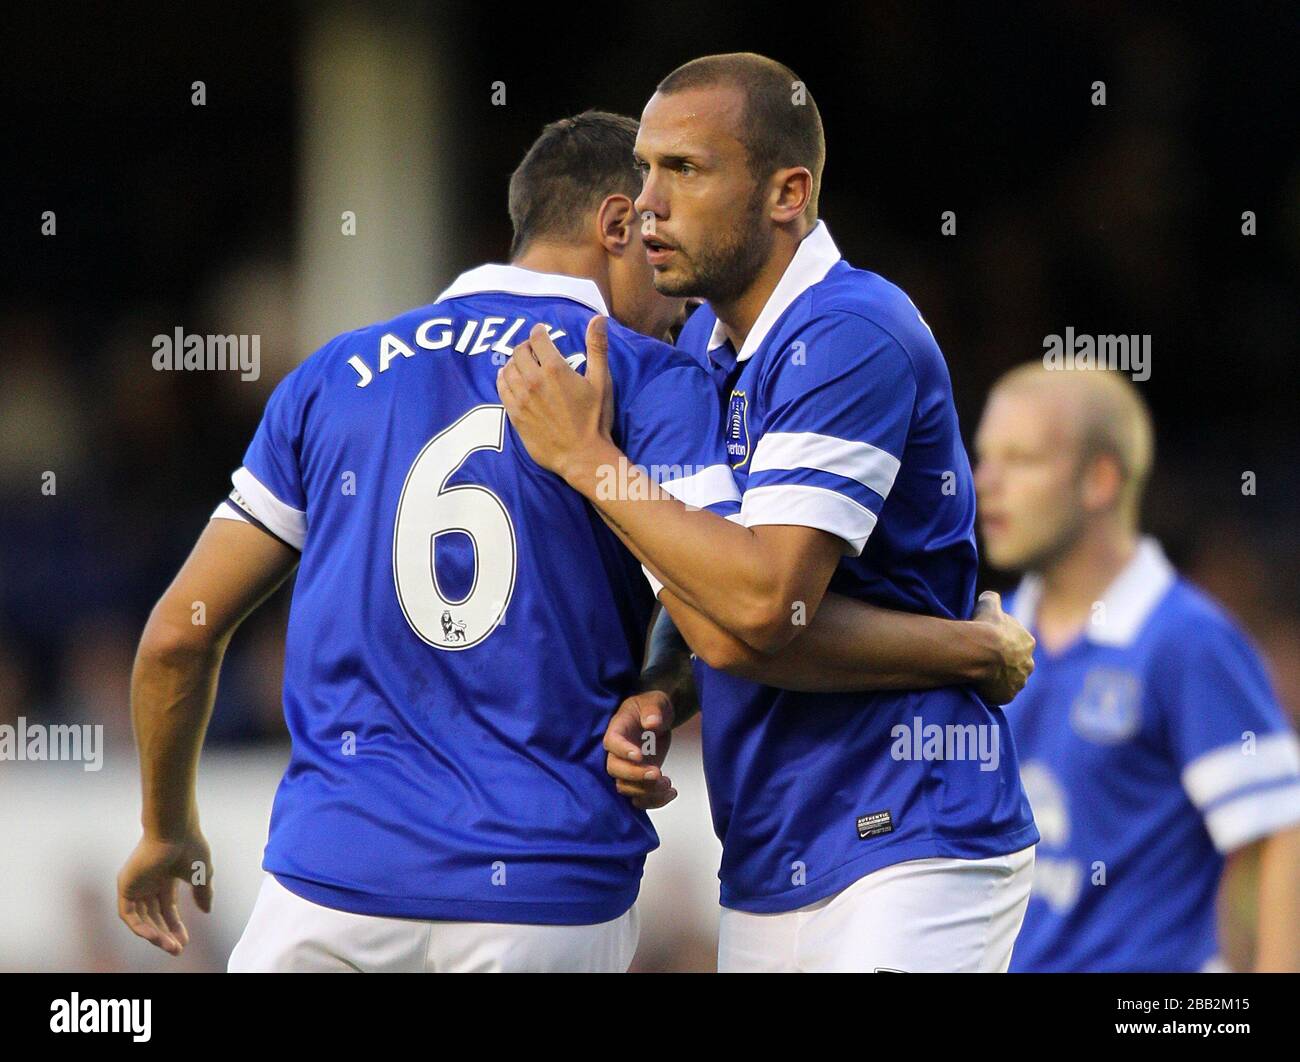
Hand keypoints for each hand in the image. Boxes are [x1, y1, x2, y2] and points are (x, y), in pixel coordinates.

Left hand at [117, 828, 212, 955]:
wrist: (176, 831)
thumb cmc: (191, 847)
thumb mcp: (202, 875)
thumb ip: (203, 893)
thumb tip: (207, 911)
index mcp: (166, 878)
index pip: (167, 909)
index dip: (176, 926)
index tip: (185, 941)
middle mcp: (149, 883)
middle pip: (154, 916)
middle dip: (166, 934)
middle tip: (177, 949)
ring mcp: (136, 885)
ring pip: (142, 919)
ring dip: (155, 935)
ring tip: (171, 947)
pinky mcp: (126, 886)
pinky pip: (129, 915)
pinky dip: (140, 927)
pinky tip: (155, 937)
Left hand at [497, 316, 614, 481]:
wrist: (582, 455)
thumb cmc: (595, 419)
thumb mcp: (601, 381)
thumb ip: (597, 348)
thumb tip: (598, 318)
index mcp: (555, 369)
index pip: (538, 339)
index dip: (539, 332)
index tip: (541, 332)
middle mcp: (534, 381)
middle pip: (519, 352)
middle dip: (525, 346)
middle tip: (532, 348)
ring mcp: (521, 399)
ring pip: (507, 369)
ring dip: (513, 362)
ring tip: (521, 363)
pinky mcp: (515, 415)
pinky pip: (501, 389)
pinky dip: (503, 379)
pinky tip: (509, 379)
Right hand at [603, 690, 676, 809]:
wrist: (657, 719)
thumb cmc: (652, 708)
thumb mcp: (655, 701)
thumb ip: (653, 709)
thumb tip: (652, 722)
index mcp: (618, 729)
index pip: (612, 742)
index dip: (622, 751)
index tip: (639, 755)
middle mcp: (617, 752)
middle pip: (615, 769)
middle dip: (635, 775)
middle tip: (657, 773)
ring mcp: (626, 768)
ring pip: (625, 787)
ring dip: (646, 791)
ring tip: (667, 784)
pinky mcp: (637, 780)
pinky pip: (639, 798)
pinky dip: (654, 801)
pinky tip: (671, 792)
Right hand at [972, 590, 1035, 703]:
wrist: (977, 652)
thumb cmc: (984, 627)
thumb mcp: (988, 604)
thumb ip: (992, 599)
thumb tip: (989, 596)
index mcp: (1027, 642)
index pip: (1019, 643)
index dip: (1005, 643)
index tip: (991, 643)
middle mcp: (1028, 664)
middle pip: (1018, 664)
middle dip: (1007, 663)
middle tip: (987, 660)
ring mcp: (1018, 682)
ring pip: (1011, 681)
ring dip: (1000, 678)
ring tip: (982, 674)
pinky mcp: (1007, 696)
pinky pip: (1000, 694)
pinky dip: (993, 691)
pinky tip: (980, 685)